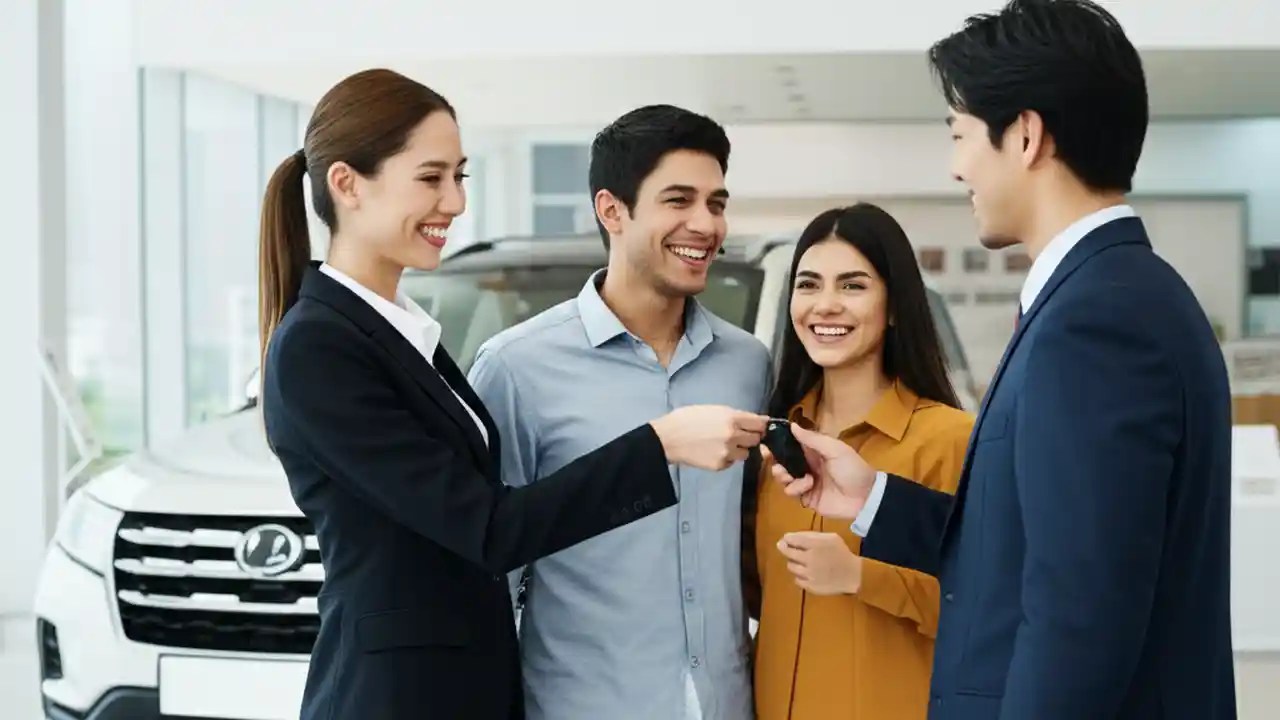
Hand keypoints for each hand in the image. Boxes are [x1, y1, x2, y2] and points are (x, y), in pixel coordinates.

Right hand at [649, 405, 765, 470]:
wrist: (668, 438)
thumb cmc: (688, 418)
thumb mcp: (714, 409)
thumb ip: (736, 415)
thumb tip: (757, 420)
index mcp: (732, 418)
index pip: (760, 424)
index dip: (760, 425)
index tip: (758, 426)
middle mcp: (733, 435)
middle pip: (756, 439)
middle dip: (750, 437)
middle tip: (738, 435)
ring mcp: (728, 452)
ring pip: (746, 453)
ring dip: (740, 449)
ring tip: (724, 445)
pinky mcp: (720, 465)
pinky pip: (732, 462)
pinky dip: (727, 458)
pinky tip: (714, 452)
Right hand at [761, 423, 876, 519]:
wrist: (864, 498)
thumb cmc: (852, 469)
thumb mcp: (835, 449)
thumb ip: (812, 439)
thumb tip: (792, 425)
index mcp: (814, 451)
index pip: (791, 445)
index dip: (778, 444)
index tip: (766, 443)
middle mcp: (807, 465)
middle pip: (782, 462)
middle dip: (775, 462)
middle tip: (774, 462)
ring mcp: (805, 482)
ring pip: (783, 477)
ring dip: (783, 475)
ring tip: (791, 476)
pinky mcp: (806, 498)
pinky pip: (791, 492)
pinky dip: (795, 488)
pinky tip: (807, 486)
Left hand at [776, 532, 860, 594]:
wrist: (853, 575)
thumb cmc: (840, 553)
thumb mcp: (830, 537)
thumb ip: (811, 535)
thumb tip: (790, 536)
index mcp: (815, 545)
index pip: (792, 539)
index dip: (787, 538)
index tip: (786, 539)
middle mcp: (810, 559)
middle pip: (787, 552)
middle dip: (784, 548)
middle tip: (784, 547)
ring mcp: (809, 574)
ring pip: (791, 566)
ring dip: (794, 562)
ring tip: (802, 561)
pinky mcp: (810, 586)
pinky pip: (797, 580)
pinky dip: (800, 576)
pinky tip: (807, 573)